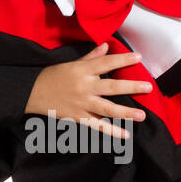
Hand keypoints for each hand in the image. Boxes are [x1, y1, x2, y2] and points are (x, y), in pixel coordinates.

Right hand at [24, 41, 152, 139]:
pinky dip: (111, 131)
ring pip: (107, 109)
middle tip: (148, 87)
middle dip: (131, 87)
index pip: (106, 63)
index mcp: (82, 70)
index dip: (123, 60)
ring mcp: (81, 103)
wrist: (32, 92)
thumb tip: (106, 46)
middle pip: (111, 87)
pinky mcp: (77, 117)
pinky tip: (125, 134)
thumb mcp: (71, 63)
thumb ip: (91, 57)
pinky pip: (97, 125)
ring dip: (125, 112)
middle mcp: (84, 86)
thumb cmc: (53, 75)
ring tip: (142, 115)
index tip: (139, 57)